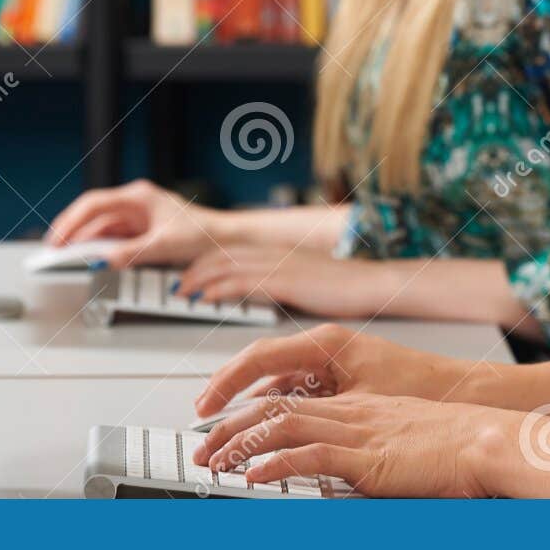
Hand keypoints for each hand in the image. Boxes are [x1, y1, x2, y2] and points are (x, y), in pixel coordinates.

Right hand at [45, 180, 223, 266]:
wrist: (222, 239)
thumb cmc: (201, 233)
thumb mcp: (164, 245)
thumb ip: (133, 253)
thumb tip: (106, 260)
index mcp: (138, 196)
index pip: (94, 204)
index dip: (71, 221)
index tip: (57, 239)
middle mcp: (134, 203)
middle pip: (93, 215)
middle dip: (72, 232)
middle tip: (53, 252)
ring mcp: (136, 217)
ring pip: (101, 228)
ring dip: (84, 242)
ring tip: (66, 258)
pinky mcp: (139, 231)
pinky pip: (112, 238)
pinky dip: (99, 248)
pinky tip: (90, 259)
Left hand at [173, 248, 398, 318]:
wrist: (370, 283)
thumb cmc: (343, 288)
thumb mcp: (305, 281)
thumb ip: (280, 282)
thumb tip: (261, 292)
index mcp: (278, 252)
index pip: (232, 251)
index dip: (207, 263)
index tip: (190, 277)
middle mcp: (274, 252)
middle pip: (223, 254)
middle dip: (196, 269)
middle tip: (179, 287)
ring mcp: (280, 264)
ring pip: (228, 265)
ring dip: (201, 278)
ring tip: (184, 292)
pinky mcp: (286, 279)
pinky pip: (244, 281)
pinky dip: (221, 288)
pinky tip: (208, 298)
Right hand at [193, 323, 473, 418]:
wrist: (463, 390)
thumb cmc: (422, 389)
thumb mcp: (361, 405)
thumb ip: (315, 416)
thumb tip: (274, 430)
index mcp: (327, 342)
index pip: (260, 356)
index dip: (226, 383)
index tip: (205, 405)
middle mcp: (326, 345)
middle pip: (260, 363)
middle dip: (227, 390)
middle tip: (201, 417)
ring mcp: (331, 359)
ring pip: (275, 376)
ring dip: (247, 399)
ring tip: (223, 425)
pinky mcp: (339, 375)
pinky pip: (294, 386)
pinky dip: (272, 402)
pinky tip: (260, 422)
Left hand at [195, 392, 549, 498]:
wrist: (486, 440)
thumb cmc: (459, 445)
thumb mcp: (406, 441)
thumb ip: (375, 450)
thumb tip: (355, 470)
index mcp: (360, 406)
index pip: (293, 398)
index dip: (254, 409)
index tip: (228, 424)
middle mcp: (352, 410)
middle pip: (276, 406)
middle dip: (231, 424)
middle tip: (202, 443)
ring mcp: (358, 430)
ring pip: (282, 424)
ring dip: (240, 443)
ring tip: (213, 459)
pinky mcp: (366, 456)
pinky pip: (309, 455)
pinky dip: (274, 464)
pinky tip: (253, 476)